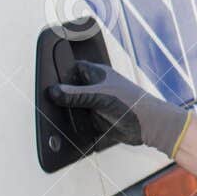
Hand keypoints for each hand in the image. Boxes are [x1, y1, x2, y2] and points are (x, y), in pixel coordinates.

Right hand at [45, 60, 190, 157]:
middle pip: (71, 89)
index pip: (73, 69)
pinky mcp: (98, 119)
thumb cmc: (134, 104)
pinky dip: (75, 124)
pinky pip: (81, 121)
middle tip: (46, 99)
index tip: (46, 79)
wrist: (150, 126)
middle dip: (61, 94)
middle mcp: (96, 88)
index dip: (61, 73)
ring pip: (75, 106)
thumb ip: (75, 95)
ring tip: (53, 114)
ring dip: (68, 111)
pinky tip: (67, 126)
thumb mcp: (100, 96)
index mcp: (97, 74)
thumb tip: (54, 92)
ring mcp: (97, 104)